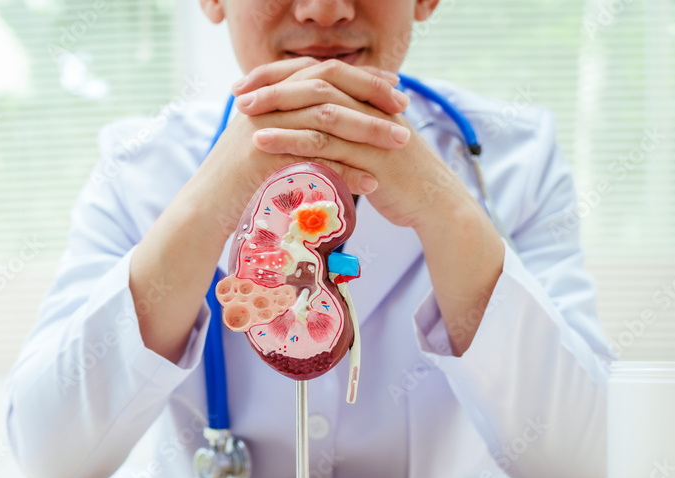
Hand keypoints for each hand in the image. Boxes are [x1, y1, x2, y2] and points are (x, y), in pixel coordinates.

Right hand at [190, 57, 411, 240]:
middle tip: (404, 108)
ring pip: (326, 118)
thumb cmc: (237, 182)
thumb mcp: (268, 144)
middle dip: (370, 94)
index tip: (394, 88)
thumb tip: (330, 122)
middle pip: (327, 84)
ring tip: (399, 142)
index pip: (323, 71)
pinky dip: (346, 169)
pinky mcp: (261, 155)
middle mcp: (265, 102)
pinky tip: (371, 183)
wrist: (202, 209)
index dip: (361, 77)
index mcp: (270, 94)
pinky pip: (313, 157)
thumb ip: (294, 127)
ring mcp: (262, 126)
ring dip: (368, 130)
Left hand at [235, 59, 482, 234]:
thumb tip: (311, 132)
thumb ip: (344, 136)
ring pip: (319, 111)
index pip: (319, 75)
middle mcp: (371, 108)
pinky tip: (263, 144)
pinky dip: (292, 141)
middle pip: (317, 84)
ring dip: (278, 110)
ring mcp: (374, 131)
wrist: (436, 205)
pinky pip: (327, 145)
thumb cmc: (398, 179)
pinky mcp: (372, 158)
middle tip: (239, 93)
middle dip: (275, 86)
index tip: (249, 83)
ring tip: (244, 113)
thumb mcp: (368, 148)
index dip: (283, 75)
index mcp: (368, 100)